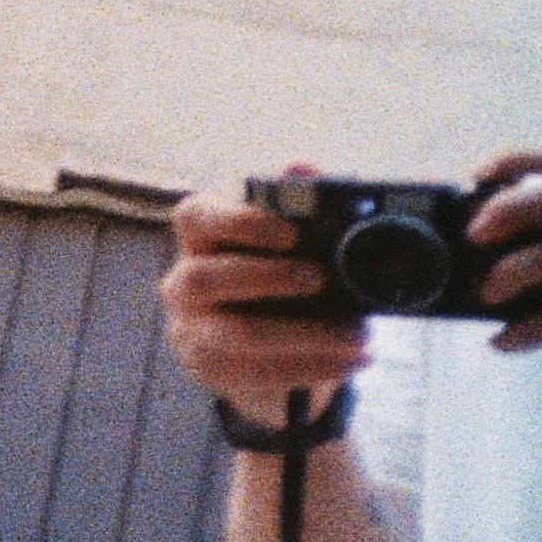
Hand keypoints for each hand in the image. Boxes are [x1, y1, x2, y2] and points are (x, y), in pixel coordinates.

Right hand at [162, 188, 372, 421]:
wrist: (269, 350)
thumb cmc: (280, 282)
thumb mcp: (294, 245)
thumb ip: (298, 207)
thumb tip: (303, 167)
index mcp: (201, 239)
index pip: (195, 217)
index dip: (239, 223)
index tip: (292, 234)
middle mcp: (183, 283)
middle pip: (203, 278)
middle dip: (268, 279)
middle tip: (323, 280)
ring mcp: (191, 330)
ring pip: (234, 335)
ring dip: (304, 335)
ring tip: (358, 336)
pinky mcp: (210, 372)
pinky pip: (257, 374)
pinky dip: (311, 367)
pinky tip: (349, 361)